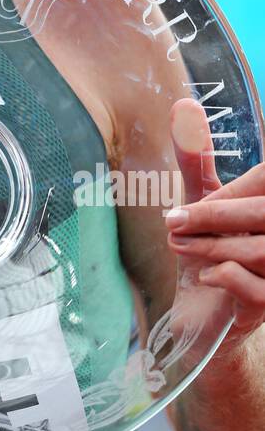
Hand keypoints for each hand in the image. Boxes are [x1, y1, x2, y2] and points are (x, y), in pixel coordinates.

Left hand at [167, 98, 264, 342]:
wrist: (204, 324)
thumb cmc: (210, 255)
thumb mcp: (202, 202)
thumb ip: (197, 160)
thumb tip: (183, 106)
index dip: (231, 192)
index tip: (191, 204)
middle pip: (262, 214)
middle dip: (214, 215)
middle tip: (174, 222)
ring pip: (259, 250)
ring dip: (213, 246)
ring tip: (181, 246)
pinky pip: (255, 288)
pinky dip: (226, 276)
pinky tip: (206, 275)